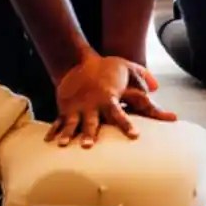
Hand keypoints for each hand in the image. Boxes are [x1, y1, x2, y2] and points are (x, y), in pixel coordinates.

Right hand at [48, 54, 175, 147]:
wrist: (79, 60)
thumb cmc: (108, 68)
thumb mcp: (129, 69)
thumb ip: (144, 80)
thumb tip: (157, 88)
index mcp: (109, 98)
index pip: (120, 114)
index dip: (127, 125)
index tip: (135, 135)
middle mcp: (92, 105)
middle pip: (91, 122)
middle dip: (89, 133)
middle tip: (88, 145)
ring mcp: (76, 107)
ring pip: (71, 123)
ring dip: (67, 134)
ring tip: (63, 144)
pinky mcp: (65, 108)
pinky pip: (58, 121)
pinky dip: (53, 130)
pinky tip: (48, 141)